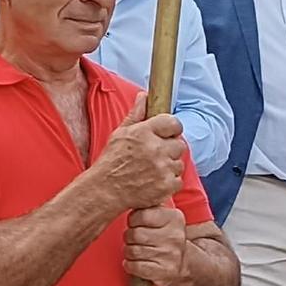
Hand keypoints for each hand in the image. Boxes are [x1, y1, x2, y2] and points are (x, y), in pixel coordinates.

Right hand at [89, 94, 184, 209]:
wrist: (105, 189)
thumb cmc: (111, 161)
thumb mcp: (120, 133)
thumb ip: (136, 114)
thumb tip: (143, 96)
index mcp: (144, 132)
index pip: (173, 122)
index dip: (172, 129)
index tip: (168, 134)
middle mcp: (155, 148)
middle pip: (180, 144)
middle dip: (170, 149)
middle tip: (157, 155)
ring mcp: (162, 168)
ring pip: (179, 163)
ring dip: (170, 166)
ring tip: (153, 169)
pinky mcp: (166, 185)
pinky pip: (178, 180)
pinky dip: (169, 182)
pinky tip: (155, 181)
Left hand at [122, 205, 189, 285]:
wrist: (181, 261)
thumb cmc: (161, 234)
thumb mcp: (160, 215)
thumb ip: (147, 203)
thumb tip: (127, 190)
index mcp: (174, 218)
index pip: (142, 215)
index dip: (133, 220)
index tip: (136, 224)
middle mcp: (175, 236)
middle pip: (135, 234)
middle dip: (129, 237)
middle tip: (134, 239)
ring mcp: (171, 256)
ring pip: (133, 251)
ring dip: (129, 251)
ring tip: (136, 249)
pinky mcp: (165, 272)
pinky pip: (135, 267)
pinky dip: (130, 265)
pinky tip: (134, 262)